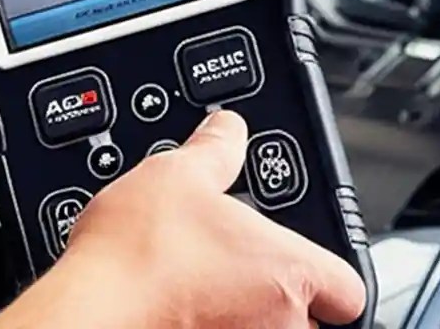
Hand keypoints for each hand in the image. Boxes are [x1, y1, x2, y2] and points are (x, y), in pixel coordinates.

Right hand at [0, 111, 366, 328]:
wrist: (88, 313)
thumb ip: (216, 150)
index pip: (350, 291)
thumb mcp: (178, 175)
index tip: (304, 266)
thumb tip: (226, 129)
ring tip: (205, 296)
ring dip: (248, 321)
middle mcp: (281, 326)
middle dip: (282, 301)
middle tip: (239, 276)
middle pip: (312, 321)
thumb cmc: (136, 257)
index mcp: (290, 271)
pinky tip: (183, 315)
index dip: (329, 276)